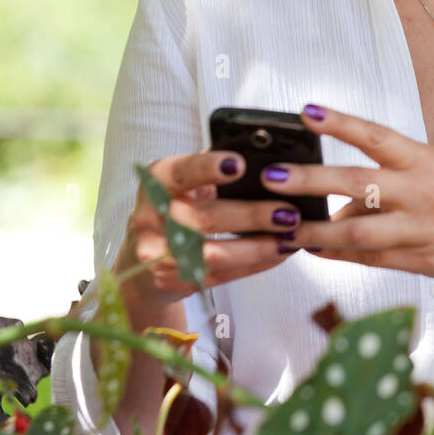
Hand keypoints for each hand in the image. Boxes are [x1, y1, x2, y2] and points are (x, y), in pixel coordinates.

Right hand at [114, 148, 304, 304]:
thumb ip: (213, 166)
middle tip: (289, 213)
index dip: (208, 168)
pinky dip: (256, 264)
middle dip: (252, 215)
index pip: (181, 172)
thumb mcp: (183, 180)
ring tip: (292, 237)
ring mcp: (160, 255)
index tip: (239, 164)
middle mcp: (152, 217)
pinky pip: (223, 275)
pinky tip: (280, 253)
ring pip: (216, 253)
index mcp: (157, 181)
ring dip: (259, 247)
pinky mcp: (176, 282)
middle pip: (205, 218)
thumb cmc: (174, 205)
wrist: (141, 260)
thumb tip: (263, 153)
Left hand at [259, 104, 433, 283]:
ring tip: (281, 227)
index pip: (376, 136)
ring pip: (359, 232)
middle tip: (270, 178)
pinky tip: (313, 249)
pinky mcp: (422, 262)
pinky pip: (371, 260)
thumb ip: (386, 184)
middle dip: (310, 180)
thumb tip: (335, 206)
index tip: (306, 110)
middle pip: (357, 183)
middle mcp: (421, 191)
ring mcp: (421, 229)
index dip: (340, 122)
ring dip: (315, 230)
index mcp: (424, 159)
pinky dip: (339, 255)